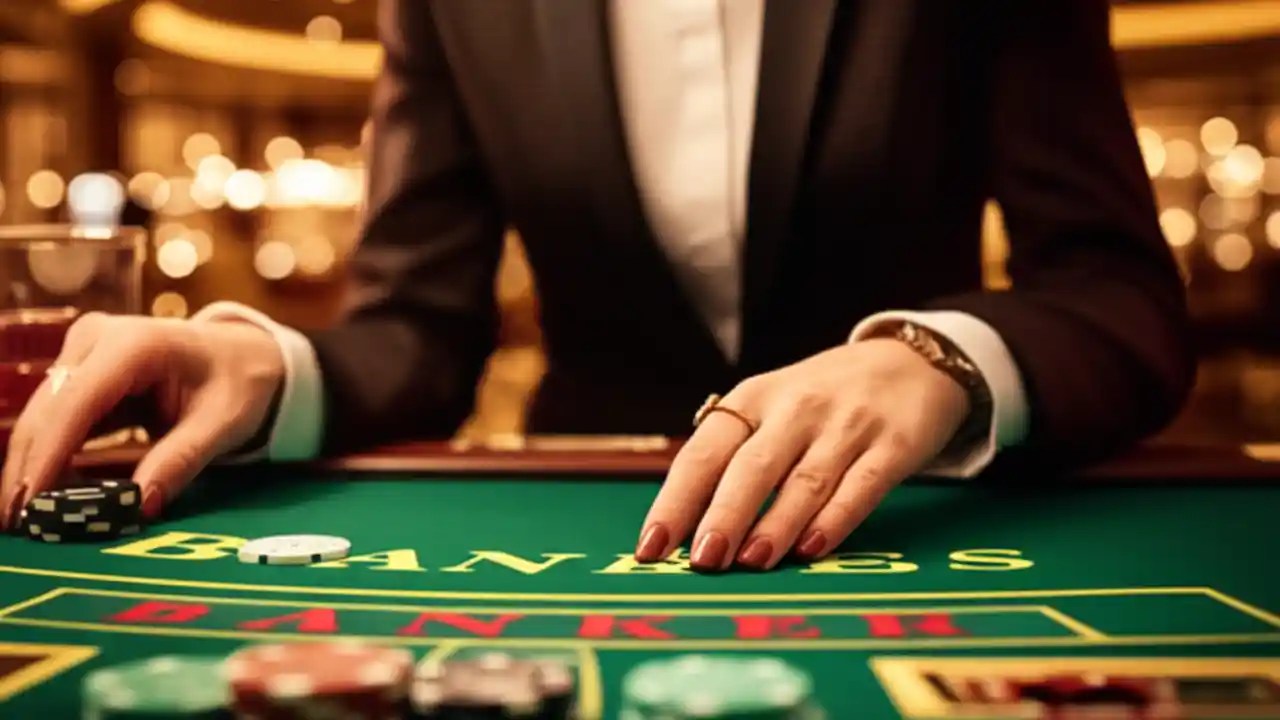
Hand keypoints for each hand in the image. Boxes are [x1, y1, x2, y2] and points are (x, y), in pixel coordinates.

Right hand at [0, 313, 285, 529]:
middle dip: (27, 467)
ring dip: (33, 465)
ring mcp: (83, 352)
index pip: (77, 402)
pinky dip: (53, 456)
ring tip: (24, 518)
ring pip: (43, 416)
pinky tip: (49, 495)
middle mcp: (97, 339)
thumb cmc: (239, 382)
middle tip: (16, 524)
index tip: (27, 501)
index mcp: (135, 344)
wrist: (243, 354)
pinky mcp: (81, 372)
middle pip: (48, 410)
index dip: (48, 454)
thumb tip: (139, 506)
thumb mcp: (223, 423)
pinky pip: (58, 418)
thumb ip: (180, 461)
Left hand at [635, 338, 971, 571]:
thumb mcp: (771, 407)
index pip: (703, 453)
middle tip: (704, 560)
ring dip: (775, 524)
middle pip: (752, 467)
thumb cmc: (822, 400)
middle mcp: (795, 408)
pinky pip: (860, 486)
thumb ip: (734, 456)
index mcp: (753, 399)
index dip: (675, 501)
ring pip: (805, 481)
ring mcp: (846, 426)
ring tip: (752, 562)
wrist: (910, 361)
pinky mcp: (892, 444)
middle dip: (724, 515)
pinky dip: (834, 519)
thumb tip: (686, 527)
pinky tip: (812, 548)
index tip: (651, 547)